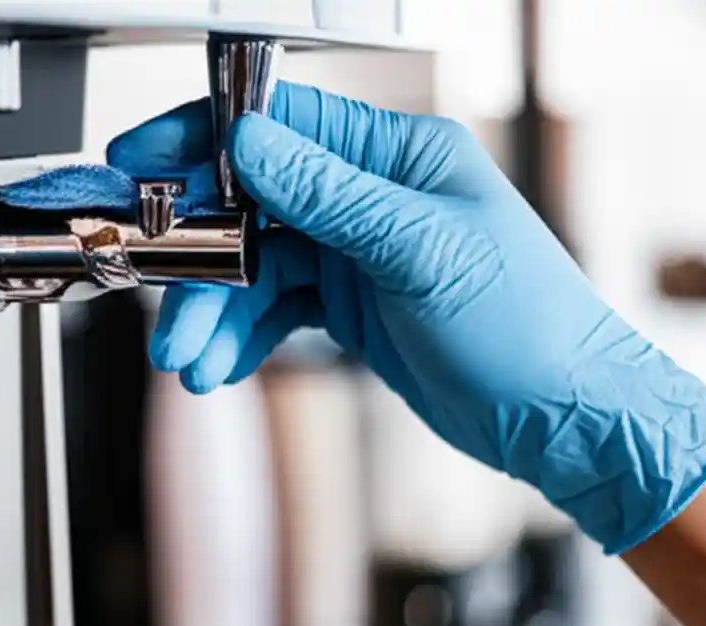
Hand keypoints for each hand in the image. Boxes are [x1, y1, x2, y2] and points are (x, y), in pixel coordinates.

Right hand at [107, 82, 705, 553]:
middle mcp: (374, 195)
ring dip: (216, 312)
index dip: (203, 138)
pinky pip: (277, 308)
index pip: (283, 124)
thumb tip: (249, 142)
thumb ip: (329, 195)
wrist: (564, 421)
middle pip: (253, 204)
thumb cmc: (528, 329)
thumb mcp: (422, 253)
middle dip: (200, 257)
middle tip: (164, 304)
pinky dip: (245, 336)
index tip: (142, 159)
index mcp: (400, 156)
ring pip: (257, 266)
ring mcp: (360, 251)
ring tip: (192, 360)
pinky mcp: (353, 303)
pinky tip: (225, 367)